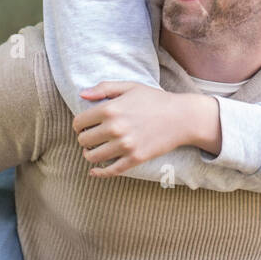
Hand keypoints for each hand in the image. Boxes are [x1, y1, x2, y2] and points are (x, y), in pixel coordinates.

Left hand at [73, 82, 211, 177]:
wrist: (181, 117)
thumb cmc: (155, 100)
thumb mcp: (129, 87)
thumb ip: (104, 88)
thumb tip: (81, 95)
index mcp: (110, 109)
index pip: (79, 122)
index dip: (79, 125)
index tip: (84, 126)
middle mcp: (115, 128)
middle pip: (84, 140)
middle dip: (84, 139)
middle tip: (91, 138)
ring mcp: (125, 145)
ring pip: (93, 157)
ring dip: (89, 155)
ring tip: (93, 151)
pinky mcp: (135, 158)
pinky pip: (110, 171)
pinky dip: (99, 172)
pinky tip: (94, 171)